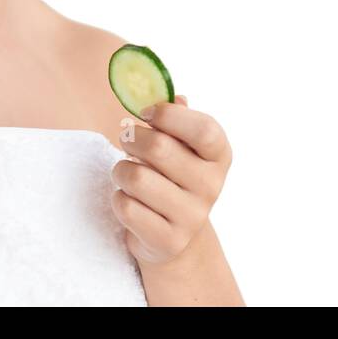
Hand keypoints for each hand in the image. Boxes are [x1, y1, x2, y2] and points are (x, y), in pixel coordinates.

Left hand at [110, 95, 232, 265]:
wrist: (174, 234)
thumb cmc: (172, 175)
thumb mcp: (181, 145)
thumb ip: (176, 118)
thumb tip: (176, 97)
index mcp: (219, 156)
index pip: (204, 129)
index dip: (169, 116)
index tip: (146, 113)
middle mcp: (212, 186)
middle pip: (160, 148)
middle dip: (132, 138)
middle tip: (126, 138)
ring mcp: (192, 216)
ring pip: (136, 177)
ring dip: (120, 170)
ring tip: (126, 172)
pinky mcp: (168, 240)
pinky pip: (126, 207)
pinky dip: (118, 198)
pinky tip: (129, 199)